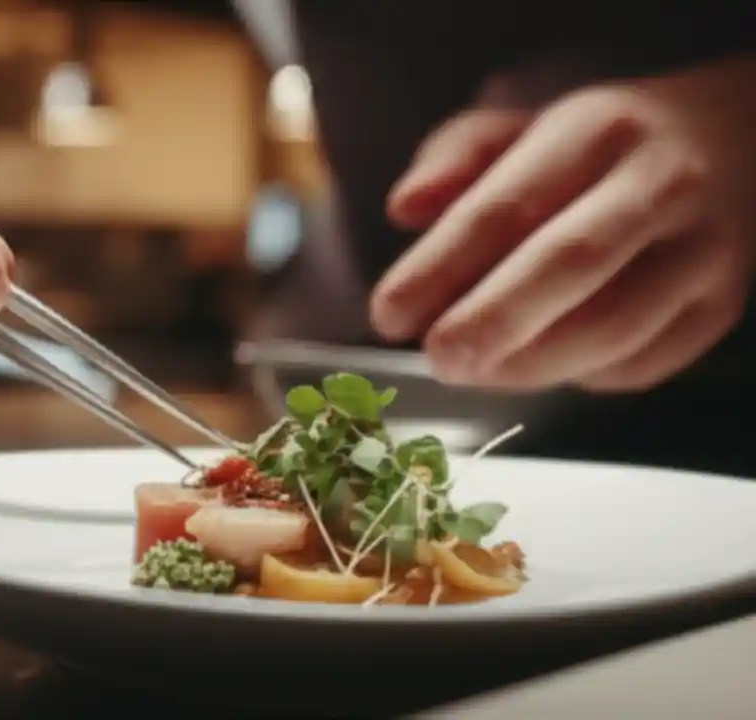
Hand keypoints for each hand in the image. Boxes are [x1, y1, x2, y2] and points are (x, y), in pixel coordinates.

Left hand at [373, 58, 755, 391]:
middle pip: (568, 264)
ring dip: (526, 365)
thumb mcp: (512, 128)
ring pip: (610, 329)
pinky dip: (576, 376)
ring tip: (472, 370)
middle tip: (436, 359)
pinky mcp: (717, 310)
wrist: (720, 145)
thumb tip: (404, 209)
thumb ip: (451, 160)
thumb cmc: (586, 149)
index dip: (438, 268)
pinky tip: (535, 362)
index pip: (507, 205)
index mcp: (597, 129)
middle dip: (489, 322)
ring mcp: (703, 251)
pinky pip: (638, 364)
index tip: (387, 315)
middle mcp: (663, 185)